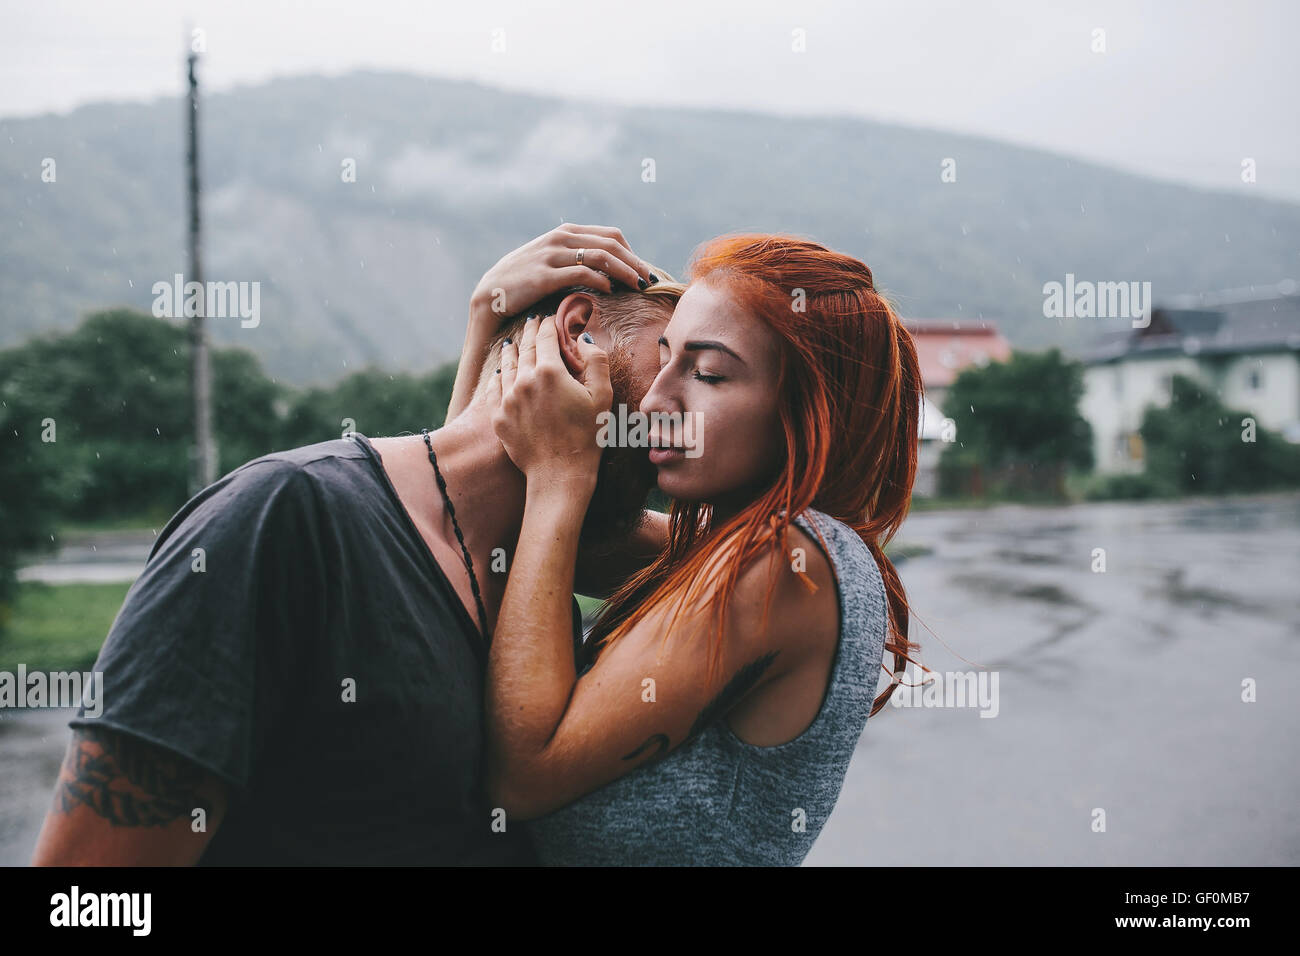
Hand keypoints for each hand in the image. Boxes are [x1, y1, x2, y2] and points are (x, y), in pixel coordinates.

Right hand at [470, 224, 652, 332]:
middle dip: (635, 262)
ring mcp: (552, 255)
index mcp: (565, 232)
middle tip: (650, 281)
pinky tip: (611, 291)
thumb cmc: (524, 282)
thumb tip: (606, 270)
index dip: (632, 253)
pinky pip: (581, 273)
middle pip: (611, 244)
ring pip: (600, 256)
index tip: (643, 272)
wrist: (491, 293)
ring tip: (638, 286)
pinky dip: (601, 281)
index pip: (610, 235)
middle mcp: (560, 239)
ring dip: (625, 272)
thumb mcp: (550, 261)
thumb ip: (574, 257)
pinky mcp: (544, 275)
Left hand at [487, 316, 611, 490]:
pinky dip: (499, 377)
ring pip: (507, 367)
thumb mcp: (602, 396)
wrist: (560, 474)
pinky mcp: (500, 417)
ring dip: (511, 352)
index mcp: (550, 372)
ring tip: (513, 343)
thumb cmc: (587, 436)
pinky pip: (495, 390)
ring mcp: (508, 400)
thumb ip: (596, 361)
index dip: (548, 325)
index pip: (546, 338)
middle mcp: (524, 381)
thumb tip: (583, 339)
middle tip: (531, 322)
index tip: (549, 319)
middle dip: (529, 333)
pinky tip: (501, 374)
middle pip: (525, 349)